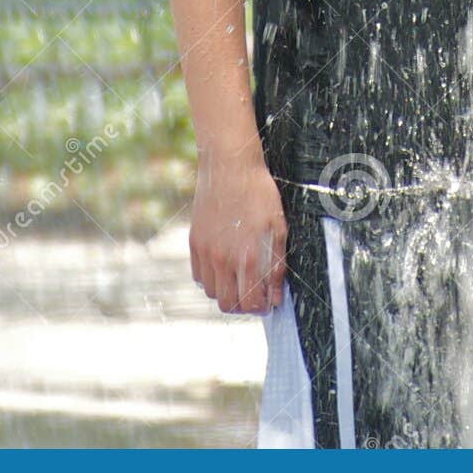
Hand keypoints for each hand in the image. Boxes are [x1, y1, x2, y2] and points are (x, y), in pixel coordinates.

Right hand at [189, 149, 285, 313]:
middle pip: (228, 304)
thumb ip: (276, 266)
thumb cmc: (259, 193)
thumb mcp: (278, 227)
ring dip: (226, 291)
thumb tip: (274, 296)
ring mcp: (205, 251)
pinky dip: (210, 278)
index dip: (261, 307)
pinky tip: (223, 265)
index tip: (267, 301)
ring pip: (211, 292)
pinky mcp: (194, 241)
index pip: (250, 303)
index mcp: (248, 256)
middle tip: (253, 292)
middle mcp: (223, 258)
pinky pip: (198, 275)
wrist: (229, 165)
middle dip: (243, 305)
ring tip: (238, 277)